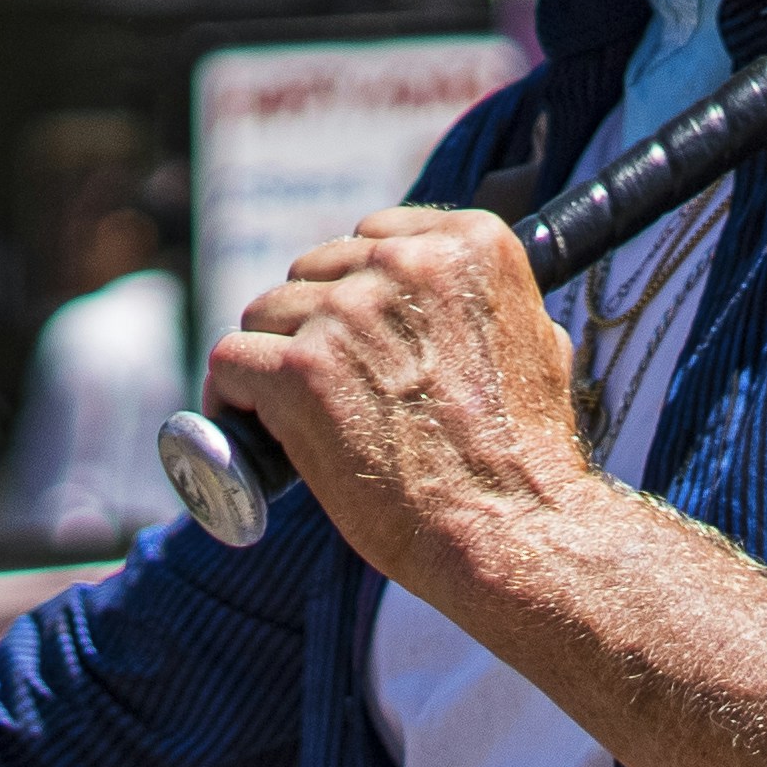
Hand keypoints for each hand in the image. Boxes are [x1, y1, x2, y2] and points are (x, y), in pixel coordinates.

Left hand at [203, 206, 601, 590]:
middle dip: (312, 327)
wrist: (510, 526)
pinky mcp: (300, 370)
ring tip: (292, 415)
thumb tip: (456, 297)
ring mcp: (348, 313)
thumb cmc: (524, 457)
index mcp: (470, 243)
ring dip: (272, 362)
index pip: (370, 240)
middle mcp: (406, 263)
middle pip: (313, 274)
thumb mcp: (536, 340)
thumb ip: (482, 301)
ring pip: (266, 314)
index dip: (354, 294)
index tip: (356, 342)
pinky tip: (248, 426)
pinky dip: (231, 395)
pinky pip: (230, 358)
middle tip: (327, 390)